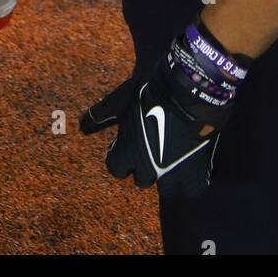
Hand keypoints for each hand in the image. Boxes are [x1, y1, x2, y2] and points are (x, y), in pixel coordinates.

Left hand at [81, 22, 251, 196]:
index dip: (119, 154)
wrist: (188, 88)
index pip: (116, 168)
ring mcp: (173, 171)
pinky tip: (189, 163)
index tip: (126, 142)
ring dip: (166, 175)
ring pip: (166, 187)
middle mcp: (148, 167)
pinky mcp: (195, 169)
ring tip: (170, 156)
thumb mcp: (120, 99)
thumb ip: (100, 115)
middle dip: (143, 165)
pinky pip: (191, 187)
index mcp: (127, 153)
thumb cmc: (150, 91)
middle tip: (149, 145)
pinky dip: (189, 180)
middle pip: (142, 178)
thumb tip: (82, 126)